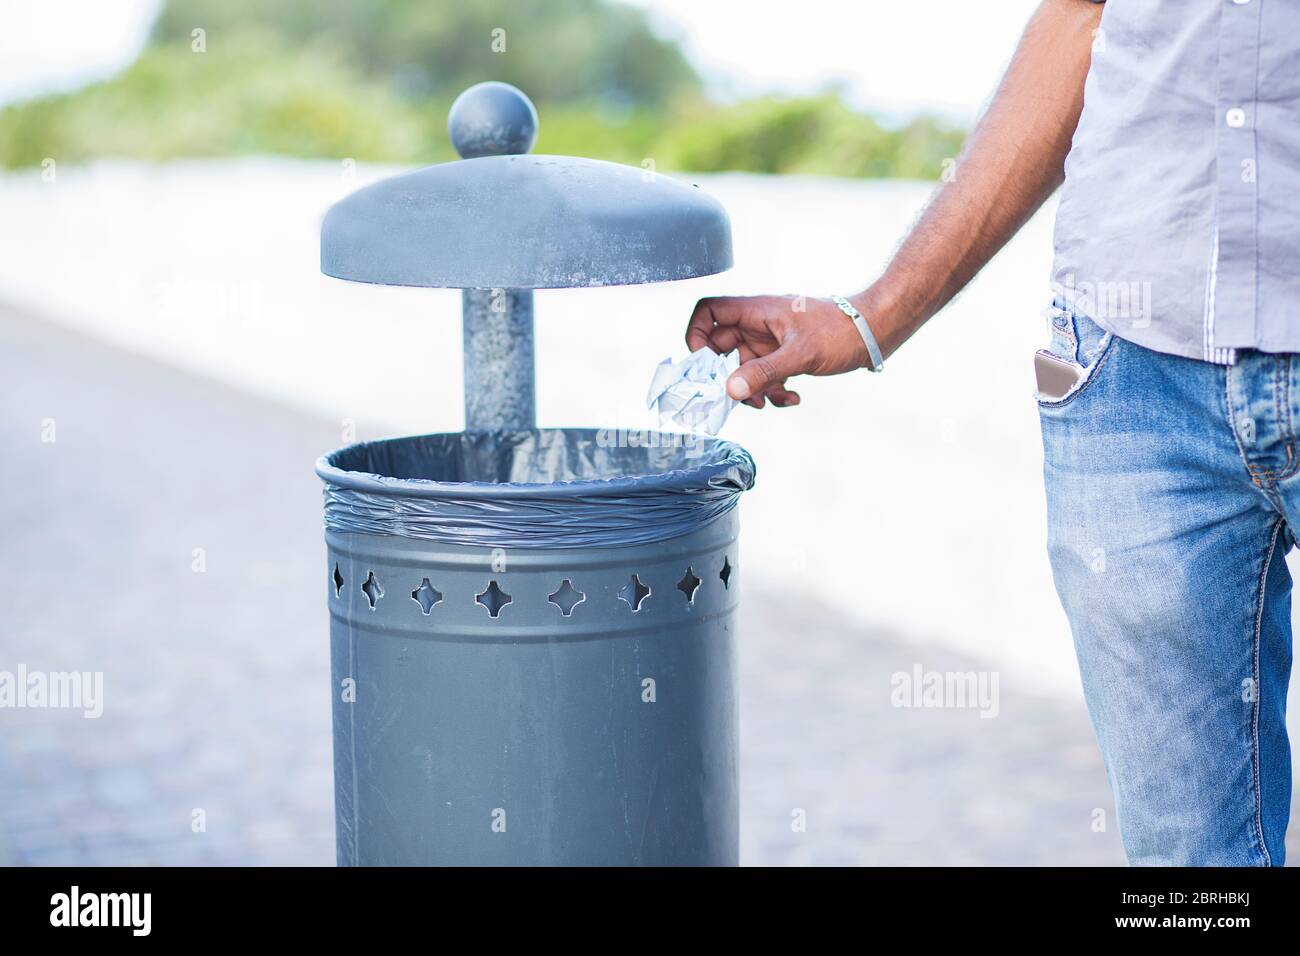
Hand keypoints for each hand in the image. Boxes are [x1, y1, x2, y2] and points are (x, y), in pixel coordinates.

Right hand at [686, 294, 870, 407]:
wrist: (874, 332)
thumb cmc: (840, 331)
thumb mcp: (800, 354)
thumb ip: (764, 372)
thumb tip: (731, 390)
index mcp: (757, 311)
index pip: (709, 312)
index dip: (697, 335)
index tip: (703, 364)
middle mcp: (759, 324)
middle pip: (722, 348)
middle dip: (728, 376)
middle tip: (738, 396)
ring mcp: (771, 340)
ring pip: (745, 367)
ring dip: (754, 389)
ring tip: (771, 400)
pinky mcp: (785, 355)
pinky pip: (766, 375)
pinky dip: (773, 390)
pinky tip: (792, 397)